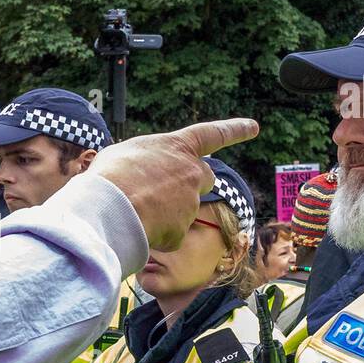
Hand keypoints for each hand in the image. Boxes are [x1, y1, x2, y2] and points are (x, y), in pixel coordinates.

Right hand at [89, 118, 258, 251]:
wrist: (109, 207)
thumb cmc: (110, 175)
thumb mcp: (124, 153)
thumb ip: (145, 159)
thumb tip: (143, 172)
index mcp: (178, 148)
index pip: (213, 133)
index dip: (234, 129)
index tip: (254, 126)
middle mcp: (191, 172)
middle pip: (205, 178)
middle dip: (192, 185)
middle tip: (164, 191)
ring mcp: (191, 202)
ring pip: (183, 211)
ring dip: (164, 213)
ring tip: (134, 211)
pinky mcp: (183, 230)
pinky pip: (171, 235)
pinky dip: (157, 235)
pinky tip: (139, 229)